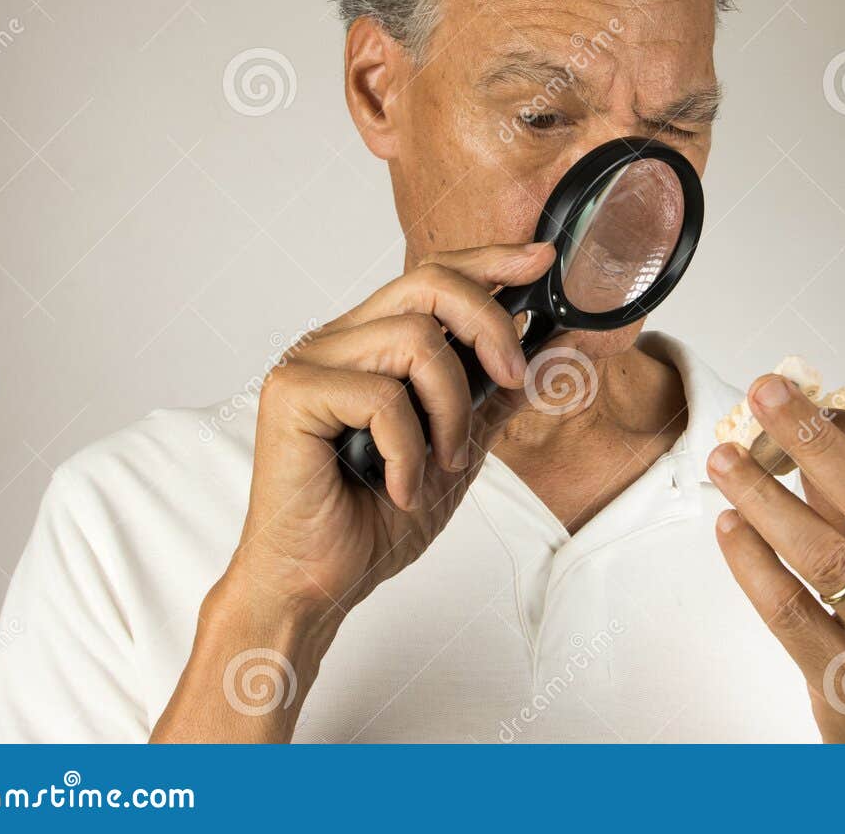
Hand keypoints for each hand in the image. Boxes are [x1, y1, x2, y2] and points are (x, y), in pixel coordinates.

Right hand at [233, 241, 554, 614]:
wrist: (318, 585)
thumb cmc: (373, 519)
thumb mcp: (458, 449)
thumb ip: (496, 396)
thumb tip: (552, 350)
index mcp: (371, 342)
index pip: (433, 275)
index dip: (489, 260)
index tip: (541, 260)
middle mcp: (338, 340)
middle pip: (428, 283)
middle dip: (489, 324)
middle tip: (511, 378)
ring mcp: (310, 362)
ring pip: (414, 339)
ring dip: (450, 408)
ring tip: (442, 460)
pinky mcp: (292, 395)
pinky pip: (382, 397)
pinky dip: (409, 449)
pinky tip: (398, 487)